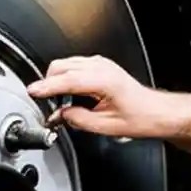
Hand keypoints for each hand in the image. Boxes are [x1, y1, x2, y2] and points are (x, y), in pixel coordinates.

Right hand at [26, 56, 180, 138]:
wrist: (157, 112)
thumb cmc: (141, 117)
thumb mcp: (107, 126)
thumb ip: (79, 120)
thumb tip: (60, 116)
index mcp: (104, 81)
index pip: (67, 80)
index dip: (47, 87)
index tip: (33, 92)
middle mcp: (102, 68)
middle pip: (61, 67)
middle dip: (48, 83)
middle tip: (44, 103)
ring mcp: (102, 64)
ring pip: (66, 64)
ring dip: (56, 80)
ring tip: (56, 102)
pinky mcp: (101, 66)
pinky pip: (75, 66)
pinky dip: (66, 77)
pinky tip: (68, 94)